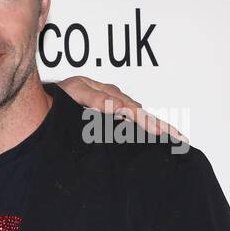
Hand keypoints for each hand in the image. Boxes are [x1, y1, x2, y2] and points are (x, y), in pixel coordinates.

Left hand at [58, 76, 187, 142]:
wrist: (48, 99)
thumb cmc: (60, 94)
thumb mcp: (74, 92)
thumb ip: (95, 98)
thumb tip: (118, 106)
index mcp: (111, 94)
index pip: (134, 110)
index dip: (148, 122)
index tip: (160, 133)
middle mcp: (116, 100)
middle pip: (143, 114)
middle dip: (162, 126)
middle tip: (181, 138)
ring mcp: (115, 107)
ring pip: (140, 118)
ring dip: (158, 127)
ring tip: (176, 138)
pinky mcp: (111, 116)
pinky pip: (131, 122)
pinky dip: (144, 128)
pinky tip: (154, 136)